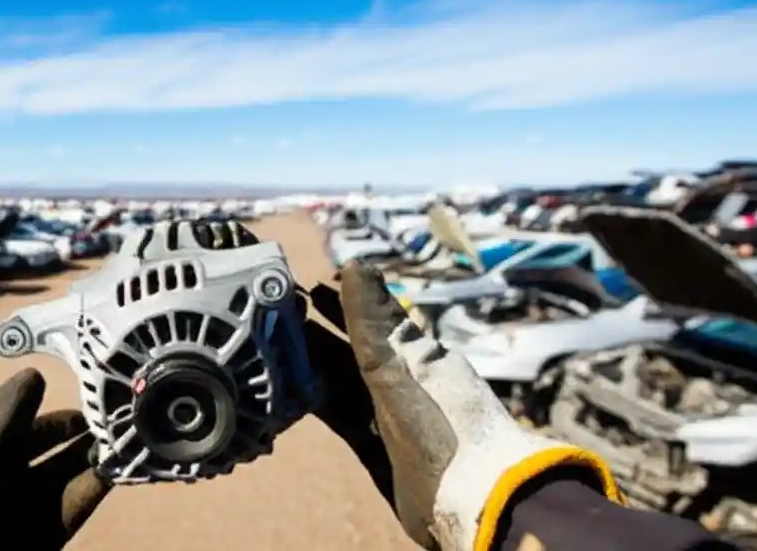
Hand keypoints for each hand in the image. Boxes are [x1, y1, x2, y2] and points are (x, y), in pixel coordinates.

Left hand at [0, 369, 109, 550]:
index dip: (59, 417)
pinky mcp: (43, 537)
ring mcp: (26, 511)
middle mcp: (9, 482)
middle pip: (55, 453)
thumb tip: (35, 372)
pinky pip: (74, 509)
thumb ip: (5, 421)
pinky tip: (113, 471)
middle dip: (86, 438)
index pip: (30, 429)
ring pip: (70, 479)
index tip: (91, 402)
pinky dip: (94, 490)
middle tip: (118, 420)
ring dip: (96, 461)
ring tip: (124, 440)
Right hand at [305, 262, 623, 550]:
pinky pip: (344, 417)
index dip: (344, 300)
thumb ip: (372, 318)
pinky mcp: (381, 449)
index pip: (373, 317)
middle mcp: (405, 381)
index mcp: (417, 353)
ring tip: (282, 349)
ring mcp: (393, 416)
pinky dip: (323, 401)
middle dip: (324, 331)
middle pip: (356, 349)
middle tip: (286, 315)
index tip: (314, 283)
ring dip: (317, 366)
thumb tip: (355, 262)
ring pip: (346, 382)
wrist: (474, 496)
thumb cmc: (445, 422)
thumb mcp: (400, 363)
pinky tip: (300, 394)